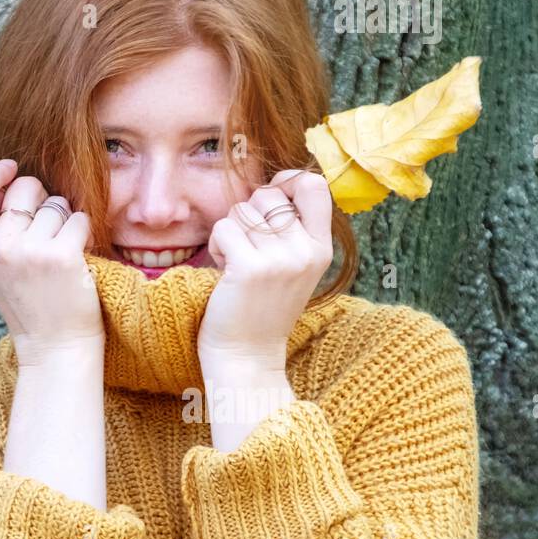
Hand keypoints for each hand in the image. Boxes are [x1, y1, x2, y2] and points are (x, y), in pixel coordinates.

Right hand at [0, 159, 103, 365]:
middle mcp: (1, 247)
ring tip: (62, 251)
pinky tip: (78, 256)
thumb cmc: (30, 303)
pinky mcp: (62, 256)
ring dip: (66, 220)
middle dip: (43, 197)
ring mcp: (31, 251)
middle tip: (48, 227)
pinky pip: (79, 219)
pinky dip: (84, 232)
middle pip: (25, 188)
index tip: (11, 169)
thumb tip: (9, 182)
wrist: (55, 347)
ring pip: (58, 204)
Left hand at [199, 169, 333, 370]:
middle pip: (267, 194)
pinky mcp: (250, 267)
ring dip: (229, 232)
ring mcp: (280, 259)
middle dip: (247, 214)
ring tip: (236, 262)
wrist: (247, 357)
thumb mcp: (294, 267)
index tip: (269, 201)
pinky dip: (216, 245)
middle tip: (246, 248)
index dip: (286, 181)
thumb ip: (292, 229)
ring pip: (240, 210)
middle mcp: (306, 251)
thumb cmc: (261, 307)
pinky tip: (224, 270)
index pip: (314, 185)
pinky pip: (223, 228)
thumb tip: (274, 184)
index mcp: (321, 248)